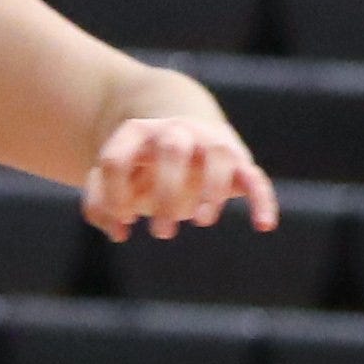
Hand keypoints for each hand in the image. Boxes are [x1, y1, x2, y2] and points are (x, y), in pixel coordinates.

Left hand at [81, 110, 276, 243]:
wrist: (182, 135)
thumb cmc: (143, 167)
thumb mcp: (115, 181)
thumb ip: (99, 203)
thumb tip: (118, 229)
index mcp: (137, 133)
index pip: (116, 159)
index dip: (113, 195)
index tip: (123, 223)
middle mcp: (175, 131)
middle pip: (172, 147)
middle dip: (165, 191)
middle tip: (161, 233)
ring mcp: (210, 143)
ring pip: (219, 155)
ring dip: (211, 190)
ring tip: (200, 221)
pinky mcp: (239, 162)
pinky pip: (256, 178)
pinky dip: (262, 200)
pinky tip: (264, 226)